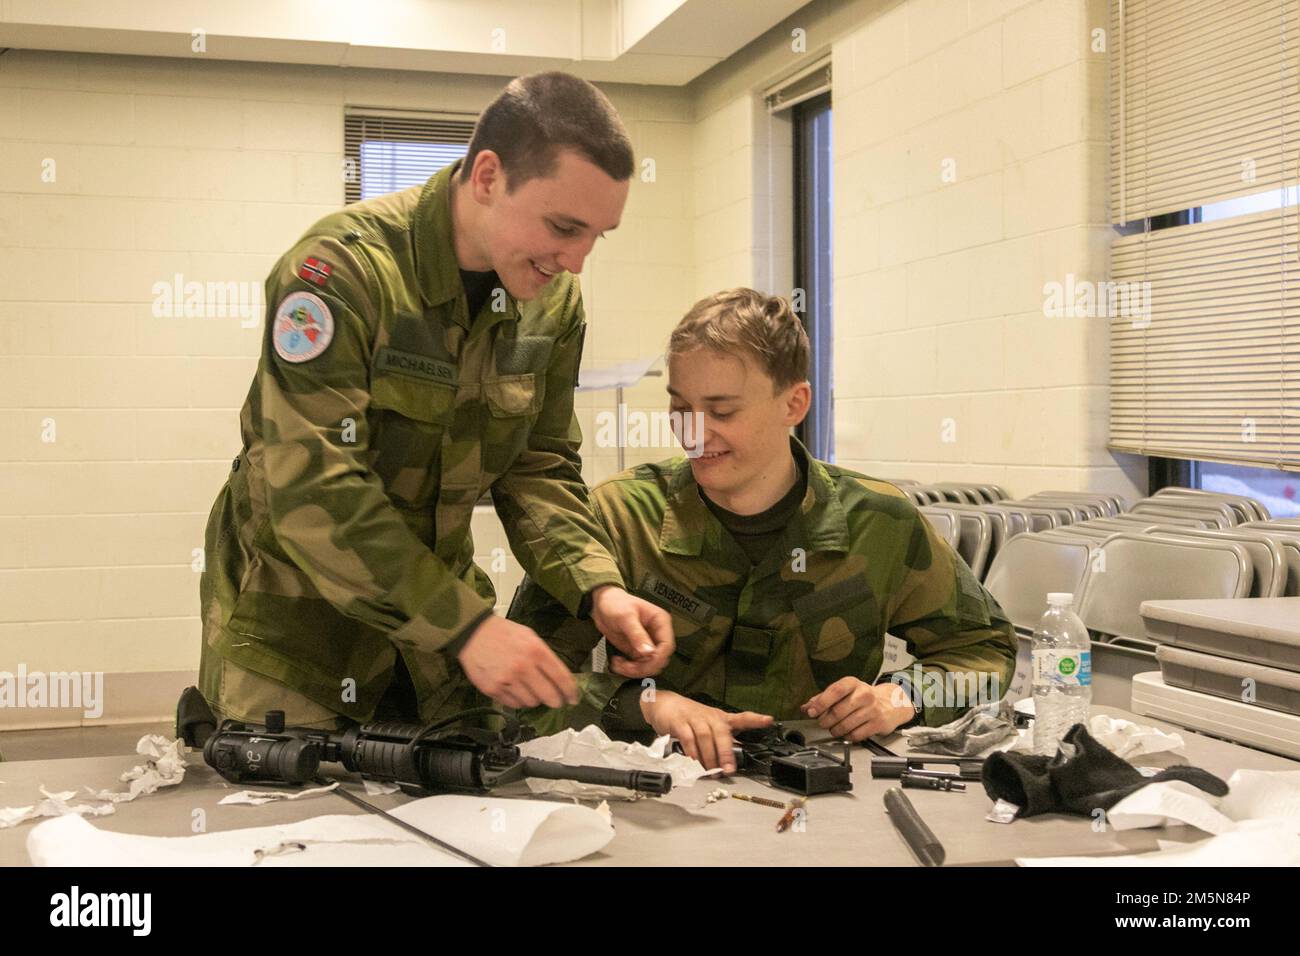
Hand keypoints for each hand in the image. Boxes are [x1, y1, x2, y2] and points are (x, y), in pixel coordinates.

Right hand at [457, 615, 577, 708]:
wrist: (473, 634)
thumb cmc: (504, 634)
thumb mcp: (530, 637)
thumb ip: (545, 656)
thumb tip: (560, 678)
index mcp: (536, 651)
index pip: (561, 678)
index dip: (571, 692)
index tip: (573, 698)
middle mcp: (523, 667)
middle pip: (549, 696)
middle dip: (556, 701)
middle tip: (556, 701)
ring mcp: (507, 680)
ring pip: (531, 703)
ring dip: (534, 699)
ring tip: (530, 690)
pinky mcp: (493, 690)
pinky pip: (513, 704)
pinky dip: (517, 700)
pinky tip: (515, 690)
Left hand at [589, 585, 674, 678]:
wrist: (602, 604)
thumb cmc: (615, 603)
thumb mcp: (626, 617)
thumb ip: (637, 635)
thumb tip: (649, 652)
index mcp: (660, 622)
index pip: (667, 645)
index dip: (657, 657)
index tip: (643, 662)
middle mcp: (657, 634)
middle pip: (660, 659)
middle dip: (643, 666)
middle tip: (626, 666)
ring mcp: (648, 644)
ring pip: (649, 666)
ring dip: (635, 670)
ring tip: (619, 664)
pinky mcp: (638, 651)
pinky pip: (639, 666)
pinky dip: (629, 669)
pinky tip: (617, 663)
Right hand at [641, 690, 772, 772]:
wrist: (664, 704)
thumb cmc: (690, 718)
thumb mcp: (709, 726)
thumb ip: (721, 742)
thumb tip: (733, 760)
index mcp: (721, 719)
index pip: (741, 717)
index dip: (755, 719)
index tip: (769, 720)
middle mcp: (710, 717)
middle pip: (721, 732)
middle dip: (726, 752)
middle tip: (728, 770)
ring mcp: (694, 718)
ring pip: (705, 736)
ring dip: (709, 756)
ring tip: (711, 771)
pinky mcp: (679, 722)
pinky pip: (687, 738)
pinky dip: (691, 751)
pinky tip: (694, 762)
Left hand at [800, 677, 915, 741]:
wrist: (891, 703)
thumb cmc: (863, 697)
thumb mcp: (845, 692)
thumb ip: (824, 698)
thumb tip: (806, 707)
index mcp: (853, 683)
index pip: (835, 690)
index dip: (821, 703)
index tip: (811, 712)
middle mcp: (864, 694)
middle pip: (838, 711)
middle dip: (825, 721)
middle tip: (823, 723)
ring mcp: (872, 710)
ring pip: (845, 725)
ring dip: (835, 730)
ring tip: (834, 728)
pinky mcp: (878, 724)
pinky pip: (855, 735)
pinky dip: (847, 737)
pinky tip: (847, 733)